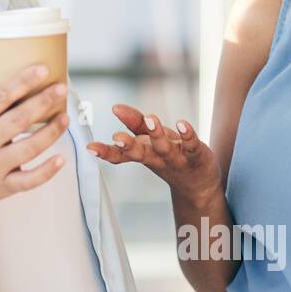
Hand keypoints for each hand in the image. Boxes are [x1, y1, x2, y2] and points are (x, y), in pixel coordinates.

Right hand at [0, 65, 70, 210]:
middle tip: (61, 89)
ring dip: (51, 132)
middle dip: (43, 102)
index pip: (0, 97)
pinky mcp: (3, 187)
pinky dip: (47, 171)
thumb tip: (28, 88)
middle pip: (18, 119)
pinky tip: (61, 159)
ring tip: (65, 118)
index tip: (43, 70)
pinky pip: (29, 180)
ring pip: (29, 148)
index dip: (23, 82)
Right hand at [87, 105, 222, 205]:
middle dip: (128, 145)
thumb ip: (134, 123)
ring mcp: (177, 158)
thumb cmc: (170, 157)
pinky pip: (192, 145)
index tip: (90, 148)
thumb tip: (116, 106)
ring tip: (150, 119)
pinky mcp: (197, 155)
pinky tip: (182, 123)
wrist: (200, 185)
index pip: (121, 154)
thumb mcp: (150, 140)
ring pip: (164, 147)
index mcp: (143, 154)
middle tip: (117, 137)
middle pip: (140, 152)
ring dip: (157, 134)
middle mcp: (157, 158)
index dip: (106, 151)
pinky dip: (188, 135)